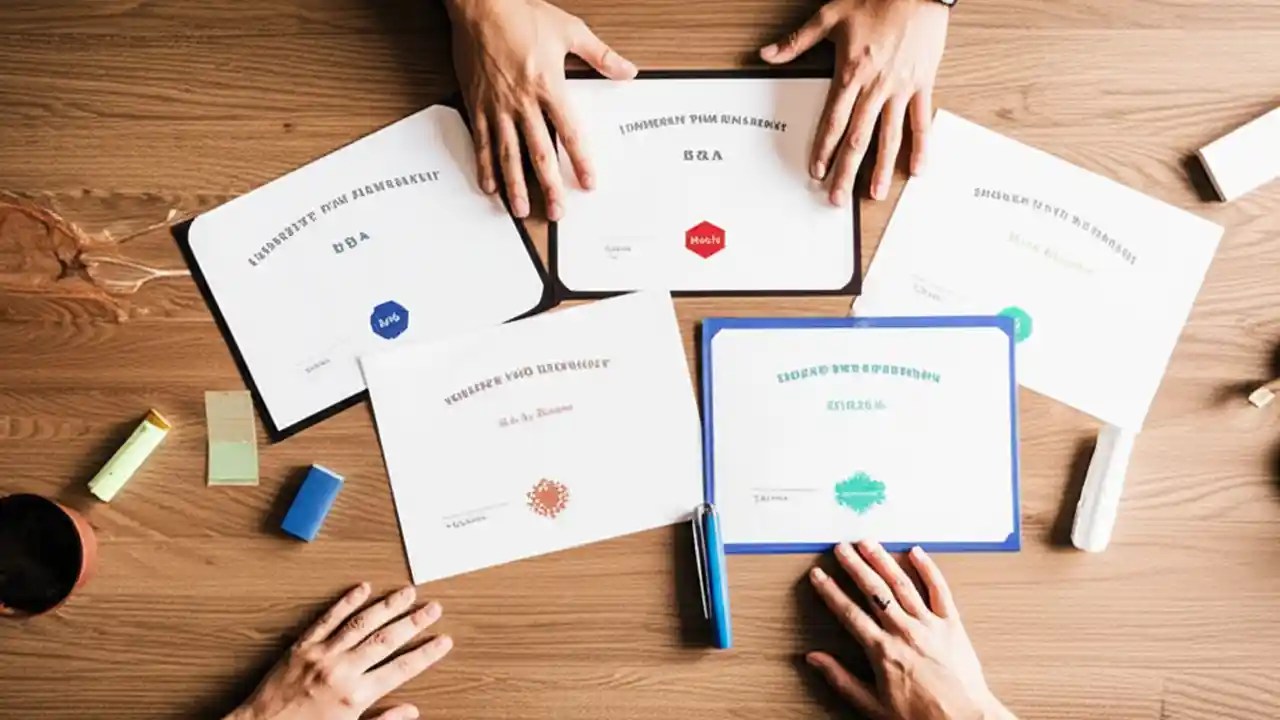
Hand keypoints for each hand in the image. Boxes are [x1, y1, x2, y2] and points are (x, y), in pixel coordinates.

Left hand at [226, 583, 452, 719]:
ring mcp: (321, 655)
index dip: (426, 653)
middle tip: (433, 608)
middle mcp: (341, 671)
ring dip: (387, 606)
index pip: (402, 668)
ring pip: (361, 623)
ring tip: (407, 593)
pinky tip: (362, 589)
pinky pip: (328, 619)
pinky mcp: (302, 646)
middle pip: (386, 640)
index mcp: (355, 696)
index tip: (443, 641)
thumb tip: (411, 712)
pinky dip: (346, 602)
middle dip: (413, 622)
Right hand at [447, 0, 637, 220]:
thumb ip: (601, 56)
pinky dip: (485, 166)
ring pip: (508, 154)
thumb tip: (628, 70)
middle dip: (549, 186)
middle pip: (539, 153)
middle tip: (557, 211)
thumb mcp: (570, 31)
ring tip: (521, 210)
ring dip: (516, 185)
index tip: (588, 184)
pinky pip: (482, 141)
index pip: (570, 133)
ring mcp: (497, 106)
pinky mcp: (477, 104)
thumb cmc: (522, 14)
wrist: (480, 4)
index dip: (580, 162)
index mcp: (549, 86)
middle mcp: (523, 102)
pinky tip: (490, 186)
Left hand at [760, 0, 948, 203]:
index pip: (833, 121)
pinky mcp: (922, 84)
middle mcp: (875, 87)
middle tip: (836, 197)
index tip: (816, 170)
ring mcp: (900, 88)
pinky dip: (920, 146)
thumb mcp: (830, 15)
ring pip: (889, 137)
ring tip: (872, 194)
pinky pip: (920, 121)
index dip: (824, 149)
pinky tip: (916, 170)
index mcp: (851, 74)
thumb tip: (767, 55)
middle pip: (857, 138)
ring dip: (880, 168)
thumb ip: (797, 41)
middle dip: (845, 171)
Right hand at [806, 542, 1014, 719]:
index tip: (819, 575)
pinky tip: (915, 552)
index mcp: (882, 651)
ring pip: (902, 584)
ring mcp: (929, 625)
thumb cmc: (921, 717)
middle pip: (873, 591)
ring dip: (882, 560)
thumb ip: (841, 679)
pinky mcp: (952, 624)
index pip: (849, 613)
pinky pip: (939, 590)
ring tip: (868, 543)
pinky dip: (928, 568)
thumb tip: (814, 659)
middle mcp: (904, 632)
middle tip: (841, 548)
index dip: (831, 591)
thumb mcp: (873, 704)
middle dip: (854, 566)